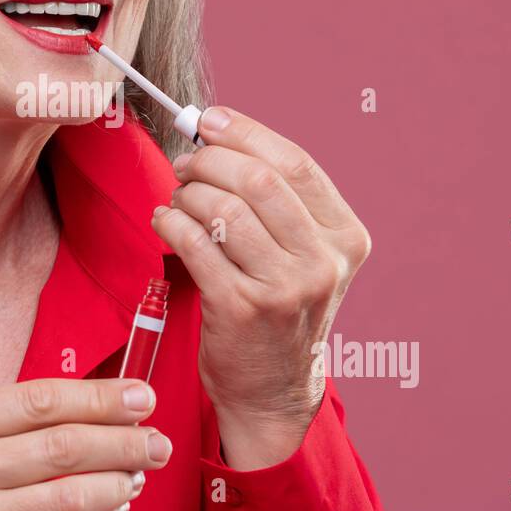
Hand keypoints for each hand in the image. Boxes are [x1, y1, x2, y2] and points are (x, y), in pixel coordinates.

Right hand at [0, 377, 171, 510]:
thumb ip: (18, 417)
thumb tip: (108, 407)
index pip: (43, 400)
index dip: (102, 398)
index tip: (143, 398)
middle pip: (64, 447)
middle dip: (124, 443)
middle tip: (157, 442)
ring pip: (69, 498)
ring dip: (118, 485)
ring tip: (138, 475)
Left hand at [150, 106, 371, 467]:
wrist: (274, 390)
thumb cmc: (279, 308)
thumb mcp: (303, 254)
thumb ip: (276, 200)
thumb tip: (216, 133)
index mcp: (346, 237)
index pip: (295, 164)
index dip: (246, 133)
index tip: (210, 120)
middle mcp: (322, 262)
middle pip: (259, 180)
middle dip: (211, 160)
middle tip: (186, 164)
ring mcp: (284, 288)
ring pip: (224, 209)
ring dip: (189, 194)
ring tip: (178, 200)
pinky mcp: (241, 309)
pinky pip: (195, 244)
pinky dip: (170, 222)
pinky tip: (164, 222)